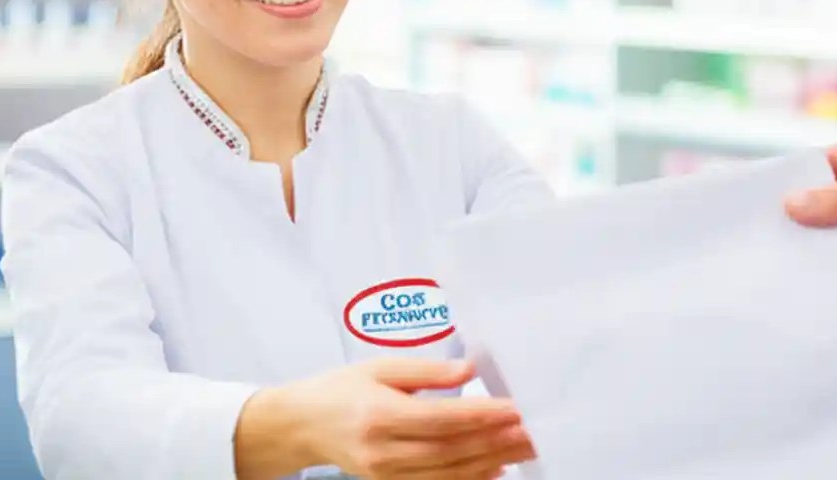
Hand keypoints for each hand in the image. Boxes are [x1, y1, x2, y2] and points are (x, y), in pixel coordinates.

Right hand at [237, 358, 534, 479]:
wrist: (300, 426)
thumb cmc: (339, 390)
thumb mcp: (379, 367)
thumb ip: (427, 371)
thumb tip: (471, 369)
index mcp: (380, 415)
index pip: (443, 419)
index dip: (483, 415)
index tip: (516, 408)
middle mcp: (385, 451)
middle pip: (453, 450)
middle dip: (499, 441)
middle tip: (535, 430)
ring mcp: (387, 474)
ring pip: (450, 473)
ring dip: (493, 461)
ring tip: (527, 447)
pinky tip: (498, 469)